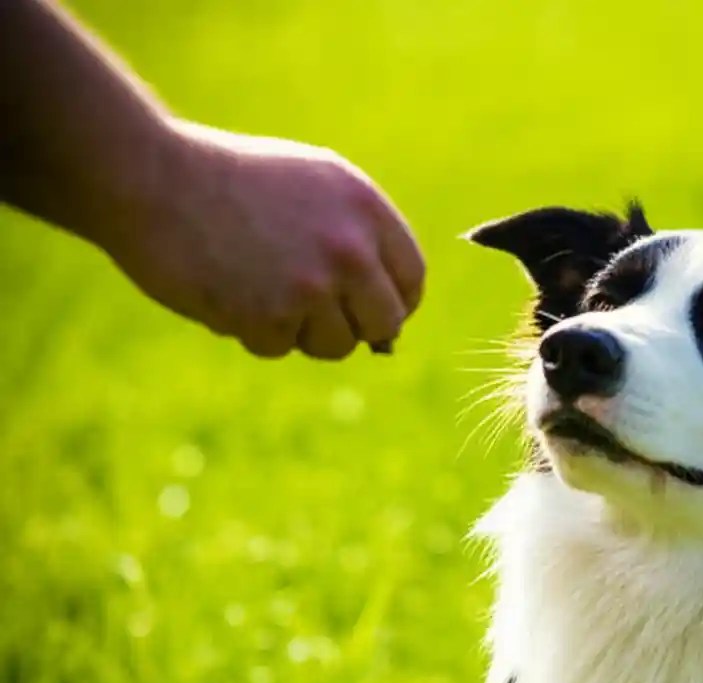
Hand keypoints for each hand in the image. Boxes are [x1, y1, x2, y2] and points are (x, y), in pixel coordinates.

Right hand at [101, 120, 425, 359]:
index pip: (411, 279)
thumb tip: (389, 327)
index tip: (368, 309)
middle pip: (385, 321)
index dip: (392, 301)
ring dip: (301, 332)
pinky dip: (253, 331)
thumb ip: (359, 241)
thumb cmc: (232, 182)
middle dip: (356, 327)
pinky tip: (229, 290)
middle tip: (318, 315)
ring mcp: (312, 285)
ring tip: (261, 288)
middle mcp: (350, 248)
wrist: (155, 178)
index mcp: (366, 209)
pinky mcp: (270, 316)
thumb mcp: (314, 187)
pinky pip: (280, 348)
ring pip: (336, 344)